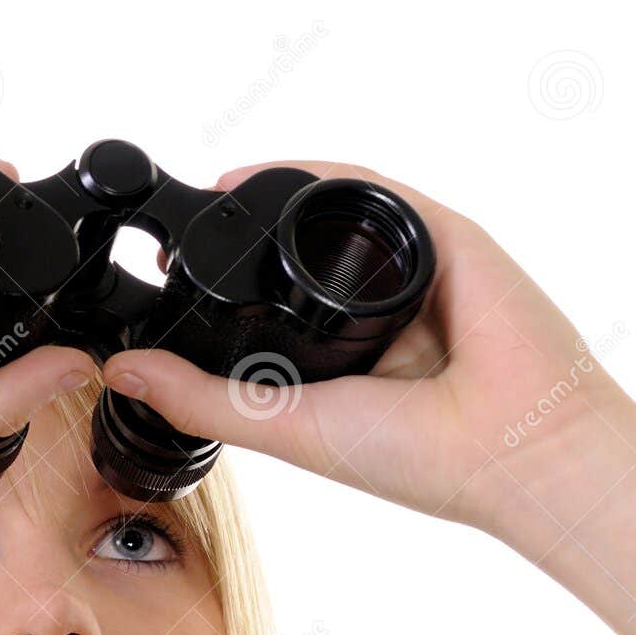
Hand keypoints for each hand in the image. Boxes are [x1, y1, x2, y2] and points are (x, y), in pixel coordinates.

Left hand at [100, 160, 635, 545]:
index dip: (217, 295)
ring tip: (210, 198)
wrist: (514, 445)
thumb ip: (202, 399)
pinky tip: (266, 178)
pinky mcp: (446, 236)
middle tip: (174, 235)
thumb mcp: (285, 428)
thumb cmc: (417, 457)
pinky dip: (322, 177)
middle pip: (298, 258)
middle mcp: (377, 316)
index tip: (161, 282)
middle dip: (240, 242)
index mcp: (345, 364)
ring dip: (272, 202)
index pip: (273, 312)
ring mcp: (413, 272)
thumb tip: (120, 372)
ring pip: (332, 220)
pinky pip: (375, 191)